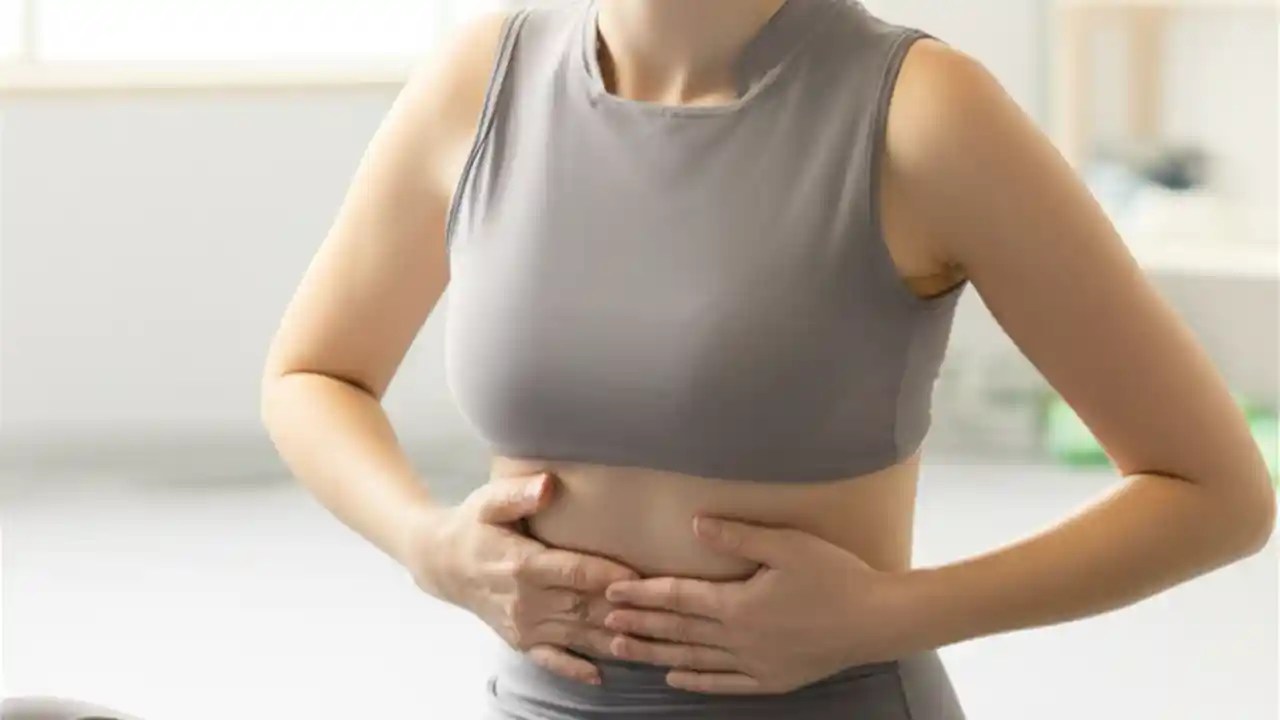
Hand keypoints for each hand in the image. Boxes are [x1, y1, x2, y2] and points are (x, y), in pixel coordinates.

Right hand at [402, 471, 638, 685]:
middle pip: (584, 607)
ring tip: (649, 642)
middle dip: (624, 610)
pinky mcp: (521, 641)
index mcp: (522, 565)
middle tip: (662, 610)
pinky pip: (552, 660)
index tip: (644, 576)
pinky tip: (602, 676)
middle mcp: (526, 601)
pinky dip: (576, 668)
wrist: (441, 565)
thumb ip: (518, 494)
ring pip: (577, 635)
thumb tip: (548, 485)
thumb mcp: (489, 502)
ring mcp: (524, 626)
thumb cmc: (473, 526)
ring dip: (613, 640)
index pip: (576, 572)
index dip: (611, 575)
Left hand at [602, 516, 914, 694]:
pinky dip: (695, 682)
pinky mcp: (771, 680)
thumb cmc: (836, 576)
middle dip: (638, 623)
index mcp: (738, 604)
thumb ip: (738, 536)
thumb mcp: (787, 545)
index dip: (643, 593)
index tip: (612, 590)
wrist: (877, 620)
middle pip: (678, 630)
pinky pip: (723, 683)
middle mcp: (739, 638)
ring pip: (692, 659)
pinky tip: (673, 678)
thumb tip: (695, 526)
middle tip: (601, 620)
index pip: (678, 597)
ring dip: (654, 653)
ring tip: (622, 648)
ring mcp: (754, 663)